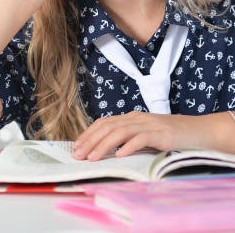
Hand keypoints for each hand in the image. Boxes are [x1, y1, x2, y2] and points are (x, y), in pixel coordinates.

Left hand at [73, 112, 204, 160]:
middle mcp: (137, 118)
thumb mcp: (145, 135)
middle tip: (78, 155)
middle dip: (90, 141)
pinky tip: (119, 156)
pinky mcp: (161, 134)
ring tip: (93, 158)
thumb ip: (128, 138)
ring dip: (103, 145)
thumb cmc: (171, 136)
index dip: (88, 134)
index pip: (103, 123)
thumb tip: (106, 151)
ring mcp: (149, 125)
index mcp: (131, 118)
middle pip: (107, 127)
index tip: (75, 148)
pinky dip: (128, 147)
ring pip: (119, 132)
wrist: (200, 131)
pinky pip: (141, 139)